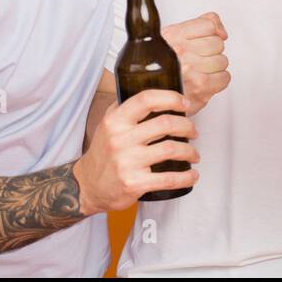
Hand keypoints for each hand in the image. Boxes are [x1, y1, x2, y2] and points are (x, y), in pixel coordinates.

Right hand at [75, 89, 198, 213]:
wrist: (87, 186)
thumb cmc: (102, 154)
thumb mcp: (107, 125)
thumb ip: (126, 109)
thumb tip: (155, 94)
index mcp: (115, 121)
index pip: (146, 99)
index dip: (171, 98)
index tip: (184, 103)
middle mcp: (121, 139)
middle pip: (166, 123)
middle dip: (187, 126)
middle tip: (193, 131)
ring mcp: (127, 162)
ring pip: (171, 149)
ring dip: (190, 151)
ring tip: (194, 154)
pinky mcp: (135, 183)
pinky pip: (168, 178)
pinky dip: (186, 177)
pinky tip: (192, 175)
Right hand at [162, 12, 229, 114]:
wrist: (148, 97)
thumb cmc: (160, 69)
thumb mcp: (171, 38)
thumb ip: (198, 26)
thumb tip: (221, 31)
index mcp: (172, 36)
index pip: (208, 24)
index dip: (213, 32)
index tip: (210, 38)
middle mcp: (180, 51)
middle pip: (217, 43)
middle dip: (212, 52)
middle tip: (201, 59)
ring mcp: (190, 70)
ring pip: (222, 60)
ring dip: (216, 68)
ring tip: (202, 71)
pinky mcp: (199, 87)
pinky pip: (224, 78)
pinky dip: (219, 81)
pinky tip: (207, 81)